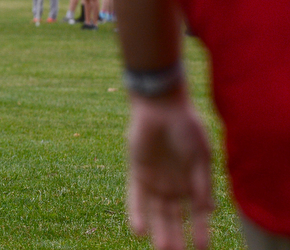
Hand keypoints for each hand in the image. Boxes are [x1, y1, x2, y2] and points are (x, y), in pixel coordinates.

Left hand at [128, 89, 212, 249]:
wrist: (162, 107)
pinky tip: (138, 230)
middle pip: (173, 216)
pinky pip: (135, 196)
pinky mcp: (138, 171)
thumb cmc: (186, 127)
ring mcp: (154, 179)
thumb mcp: (201, 156)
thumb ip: (202, 182)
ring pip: (156, 211)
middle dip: (175, 235)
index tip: (202, 248)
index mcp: (191, 182)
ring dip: (159, 229)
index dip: (199, 230)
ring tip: (162, 248)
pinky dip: (137, 212)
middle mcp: (172, 184)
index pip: (195, 213)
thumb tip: (208, 209)